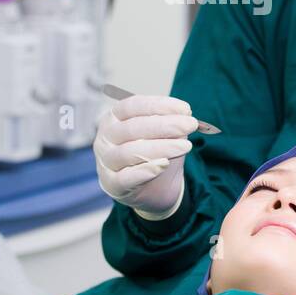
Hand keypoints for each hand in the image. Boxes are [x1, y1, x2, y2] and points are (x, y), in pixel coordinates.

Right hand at [93, 94, 196, 218]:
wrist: (153, 188)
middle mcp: (105, 137)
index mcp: (114, 117)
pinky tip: (163, 164)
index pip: (133, 106)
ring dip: (161, 147)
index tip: (185, 109)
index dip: (159, 105)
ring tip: (185, 146)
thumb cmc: (155, 153)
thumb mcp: (164, 134)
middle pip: (132, 128)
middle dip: (164, 125)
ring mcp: (105, 162)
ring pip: (129, 152)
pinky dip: (145, 171)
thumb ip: (170, 124)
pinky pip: (125, 178)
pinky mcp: (111, 184)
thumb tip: (184, 114)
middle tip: (190, 125)